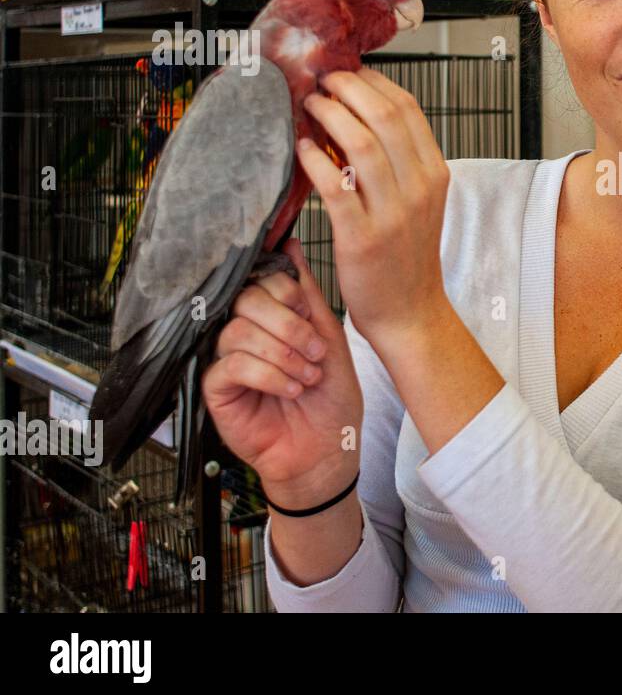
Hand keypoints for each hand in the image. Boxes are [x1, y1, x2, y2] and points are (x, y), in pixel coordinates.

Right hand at [201, 238, 361, 507]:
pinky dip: (268, 374)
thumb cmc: (331, 399)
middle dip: (287, 323)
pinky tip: (289, 388)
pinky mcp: (217, 389)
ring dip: (282, 353)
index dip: (288, 293)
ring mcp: (228, 360)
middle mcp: (247, 333)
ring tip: (307, 377)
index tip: (311, 316)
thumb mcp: (330, 338)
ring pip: (238, 331)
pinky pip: (232, 364)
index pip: (264, 280)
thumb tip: (291, 245)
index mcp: (273, 317)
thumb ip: (309, 294)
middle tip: (315, 350)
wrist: (328, 450)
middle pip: (246, 300)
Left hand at [296, 67, 449, 347]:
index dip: (373, 82)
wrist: (410, 313)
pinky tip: (302, 149)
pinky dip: (314, 159)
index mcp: (435, 174)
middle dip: (346, 88)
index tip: (347, 73)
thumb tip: (358, 116)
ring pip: (359, 143)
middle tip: (320, 81)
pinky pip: (334, 186)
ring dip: (328, 115)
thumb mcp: (419, 202)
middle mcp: (419, 188)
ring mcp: (392, 213)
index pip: (407, 108)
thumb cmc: (406, 257)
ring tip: (308, 107)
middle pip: (383, 116)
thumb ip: (399, 162)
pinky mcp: (362, 237)